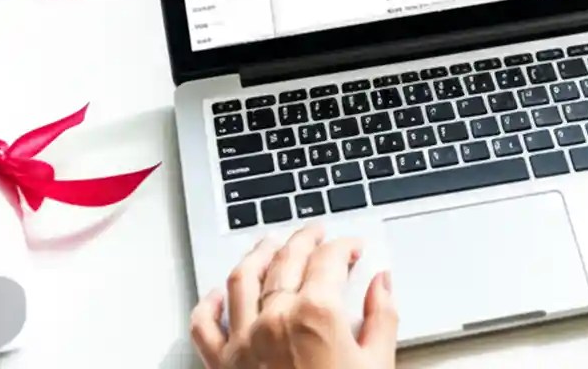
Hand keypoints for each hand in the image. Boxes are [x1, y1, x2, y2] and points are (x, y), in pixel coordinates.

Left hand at [189, 224, 397, 368]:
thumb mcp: (379, 366)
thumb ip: (382, 317)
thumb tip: (382, 284)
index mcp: (316, 314)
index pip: (328, 259)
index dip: (343, 245)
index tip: (352, 247)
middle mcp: (274, 318)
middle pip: (286, 259)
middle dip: (303, 239)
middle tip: (315, 232)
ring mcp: (243, 341)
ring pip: (241, 278)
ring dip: (257, 253)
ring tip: (269, 243)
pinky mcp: (222, 366)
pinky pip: (205, 326)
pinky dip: (208, 303)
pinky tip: (217, 292)